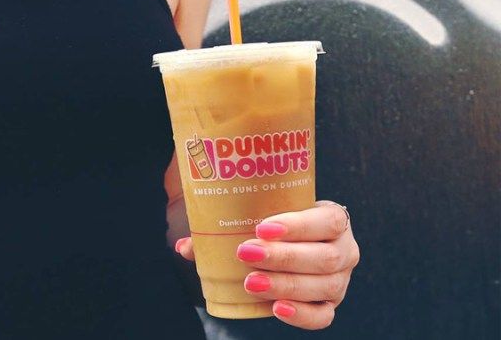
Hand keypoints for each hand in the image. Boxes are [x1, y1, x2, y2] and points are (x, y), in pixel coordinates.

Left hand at [175, 201, 359, 329]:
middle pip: (324, 257)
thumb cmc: (278, 224)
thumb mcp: (263, 215)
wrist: (299, 240)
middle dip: (283, 257)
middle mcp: (345, 250)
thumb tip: (185, 246)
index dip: (298, 225)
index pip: (327, 220)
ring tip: (251, 282)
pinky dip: (301, 315)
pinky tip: (276, 309)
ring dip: (285, 284)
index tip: (262, 227)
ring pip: (323, 286)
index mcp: (333, 219)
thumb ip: (229, 225)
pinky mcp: (331, 304)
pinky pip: (323, 316)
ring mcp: (340, 280)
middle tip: (246, 253)